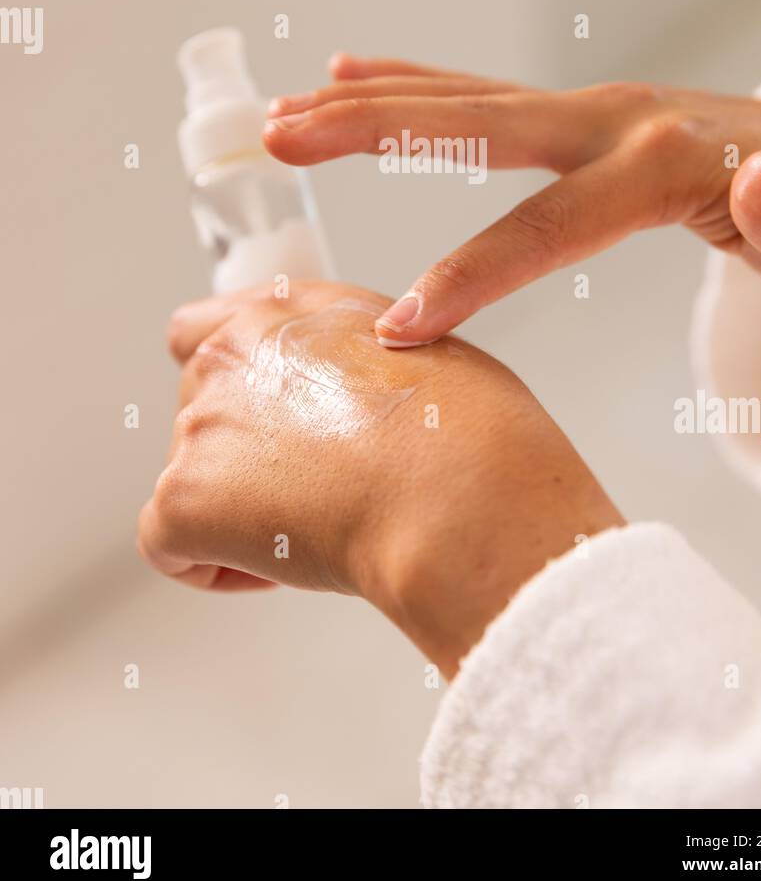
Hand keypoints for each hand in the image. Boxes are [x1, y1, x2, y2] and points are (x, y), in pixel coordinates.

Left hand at [138, 280, 621, 676]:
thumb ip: (359, 360)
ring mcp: (200, 422)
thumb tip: (357, 397)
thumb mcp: (424, 350)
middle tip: (316, 489)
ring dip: (238, 509)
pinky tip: (279, 570)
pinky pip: (168, 545)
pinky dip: (212, 566)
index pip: (204, 331)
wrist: (456, 493)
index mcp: (289, 311)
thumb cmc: (471, 434)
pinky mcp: (182, 495)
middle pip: (199, 411)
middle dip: (243, 454)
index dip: (233, 383)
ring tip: (319, 529)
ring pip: (189, 478)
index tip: (267, 421)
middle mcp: (234, 352)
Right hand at [263, 53, 760, 345]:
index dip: (472, 275)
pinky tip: (353, 75)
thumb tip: (757, 180)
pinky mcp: (579, 111)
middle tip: (281, 142)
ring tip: (284, 115)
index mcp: (661, 163)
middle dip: (372, 133)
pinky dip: (411, 81)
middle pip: (473, 120)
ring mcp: (589, 106)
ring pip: (460, 96)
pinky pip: (478, 90)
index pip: (548, 224)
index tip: (400, 327)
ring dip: (369, 103)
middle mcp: (610, 119)